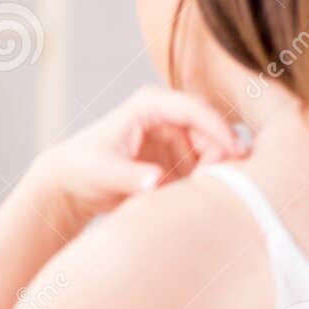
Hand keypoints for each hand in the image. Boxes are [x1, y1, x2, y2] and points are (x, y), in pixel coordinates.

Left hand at [25, 86, 246, 235]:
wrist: (71, 183)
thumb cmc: (83, 169)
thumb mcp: (104, 172)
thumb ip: (131, 177)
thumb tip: (156, 182)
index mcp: (149, 105)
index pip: (194, 109)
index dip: (218, 129)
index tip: (236, 152)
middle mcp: (167, 115)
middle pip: (210, 132)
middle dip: (219, 158)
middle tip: (216, 190)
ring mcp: (175, 136)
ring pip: (212, 152)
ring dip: (213, 174)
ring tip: (203, 200)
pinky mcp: (179, 157)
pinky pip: (203, 169)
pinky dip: (204, 184)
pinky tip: (198, 203)